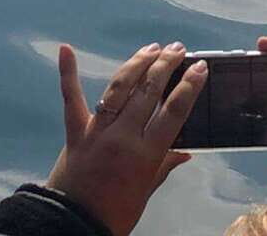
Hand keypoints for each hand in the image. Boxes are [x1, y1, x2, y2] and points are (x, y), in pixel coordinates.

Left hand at [47, 42, 207, 235]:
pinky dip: (68, 73)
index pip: (173, 111)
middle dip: (165, 65)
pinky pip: (71, 98)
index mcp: (145, 154)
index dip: (189, 86)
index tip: (200, 66)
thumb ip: (165, 166)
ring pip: (119, 87)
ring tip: (151, 48)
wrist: (72, 226)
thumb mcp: (147, 191)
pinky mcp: (75, 131)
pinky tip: (66, 49)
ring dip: (137, 63)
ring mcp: (97, 130)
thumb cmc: (115, 214)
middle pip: (148, 91)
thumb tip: (187, 152)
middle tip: (177, 48)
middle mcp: (123, 136)